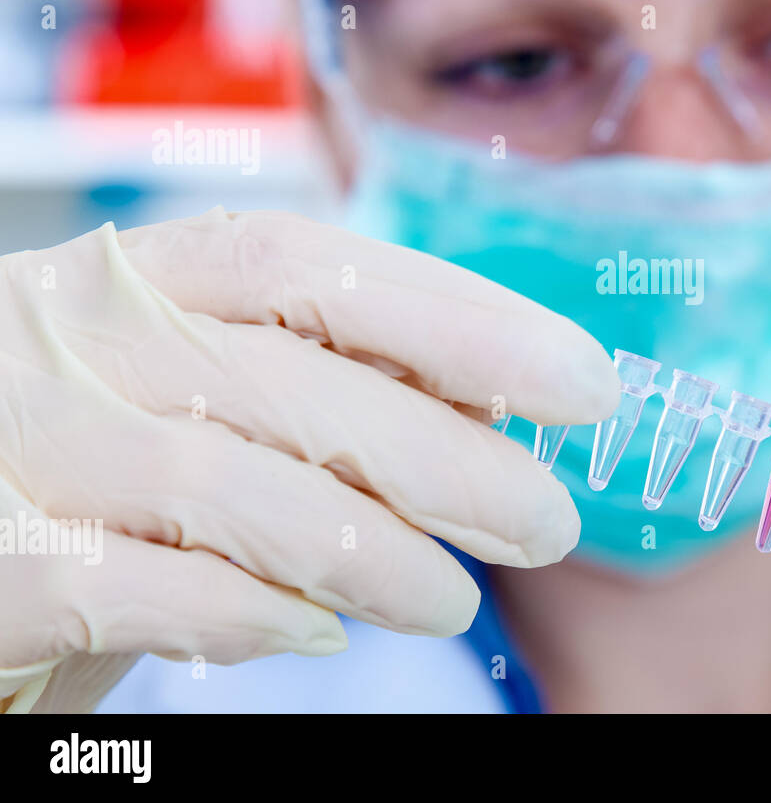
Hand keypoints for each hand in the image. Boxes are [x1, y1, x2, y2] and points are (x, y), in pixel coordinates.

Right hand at [0, 208, 617, 711]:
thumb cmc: (103, 454)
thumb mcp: (211, 388)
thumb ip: (332, 385)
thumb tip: (491, 411)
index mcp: (153, 276)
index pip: (324, 272)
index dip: (463, 321)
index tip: (581, 381)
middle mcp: (82, 333)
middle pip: (298, 379)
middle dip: (447, 458)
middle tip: (547, 522)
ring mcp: (26, 436)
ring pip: (230, 486)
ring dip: (371, 552)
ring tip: (452, 601)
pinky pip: (136, 587)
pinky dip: (246, 613)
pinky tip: (315, 632)